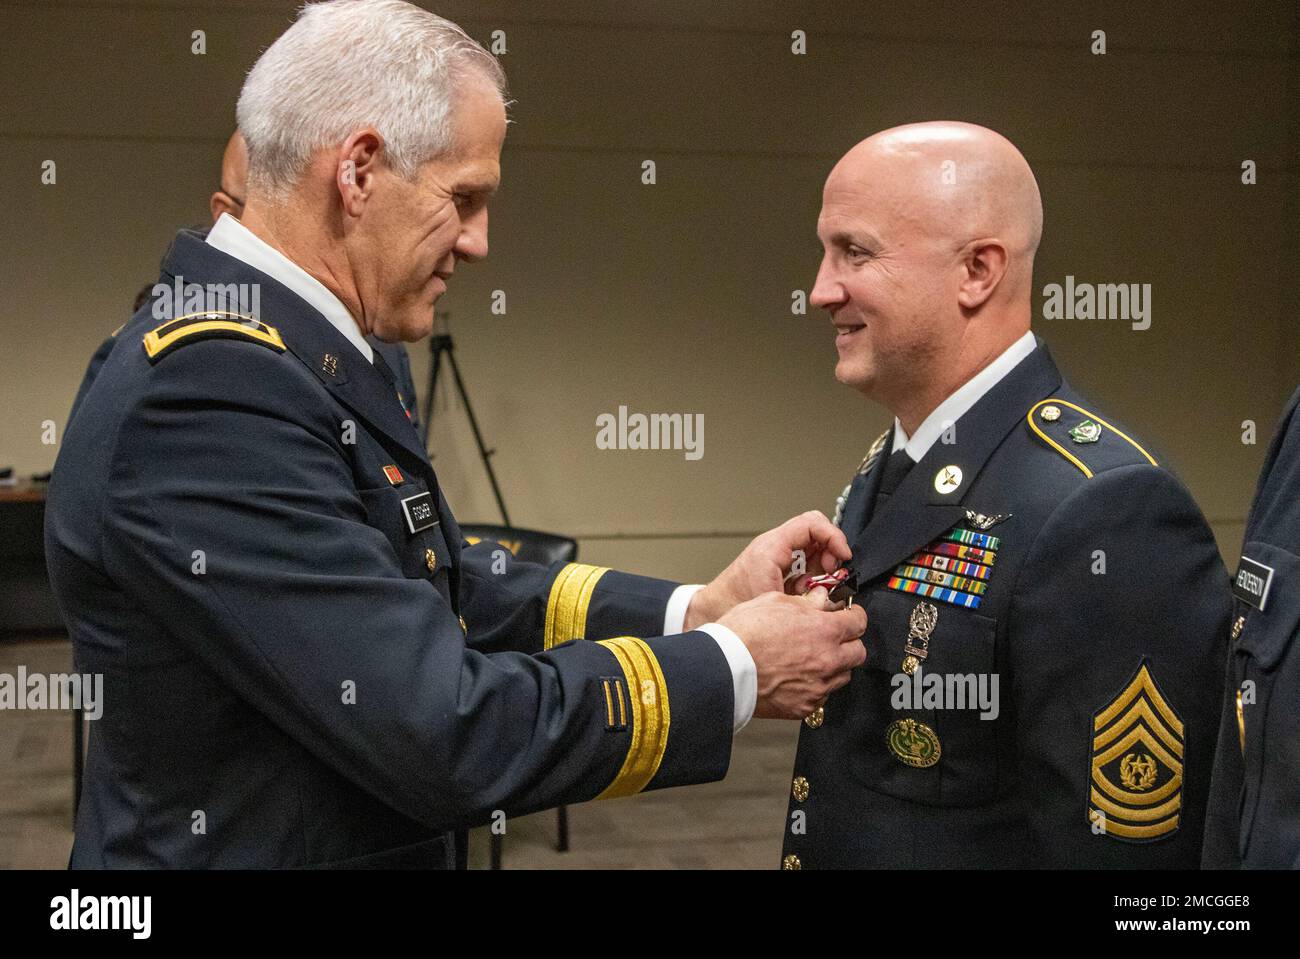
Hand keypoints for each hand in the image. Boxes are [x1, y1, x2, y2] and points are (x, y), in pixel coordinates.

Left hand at [684, 511, 851, 628]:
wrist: (710, 611)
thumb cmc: (732, 605)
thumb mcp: (774, 602)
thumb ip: (806, 599)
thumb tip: (832, 600)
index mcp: (773, 547)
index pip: (812, 523)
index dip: (834, 537)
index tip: (843, 557)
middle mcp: (775, 546)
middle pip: (815, 531)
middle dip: (831, 550)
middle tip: (833, 572)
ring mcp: (776, 555)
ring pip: (812, 546)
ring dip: (823, 564)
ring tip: (821, 585)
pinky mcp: (777, 567)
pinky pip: (804, 562)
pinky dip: (814, 573)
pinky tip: (809, 591)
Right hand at [717, 587, 866, 718]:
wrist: (722, 669)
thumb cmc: (742, 634)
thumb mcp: (774, 602)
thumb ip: (805, 602)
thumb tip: (820, 600)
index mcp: (824, 630)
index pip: (858, 622)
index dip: (854, 616)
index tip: (849, 615)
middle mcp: (827, 660)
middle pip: (858, 652)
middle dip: (849, 643)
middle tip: (833, 638)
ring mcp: (817, 686)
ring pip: (843, 676)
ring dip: (835, 666)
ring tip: (812, 659)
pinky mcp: (804, 707)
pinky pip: (822, 696)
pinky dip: (816, 686)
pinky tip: (798, 677)